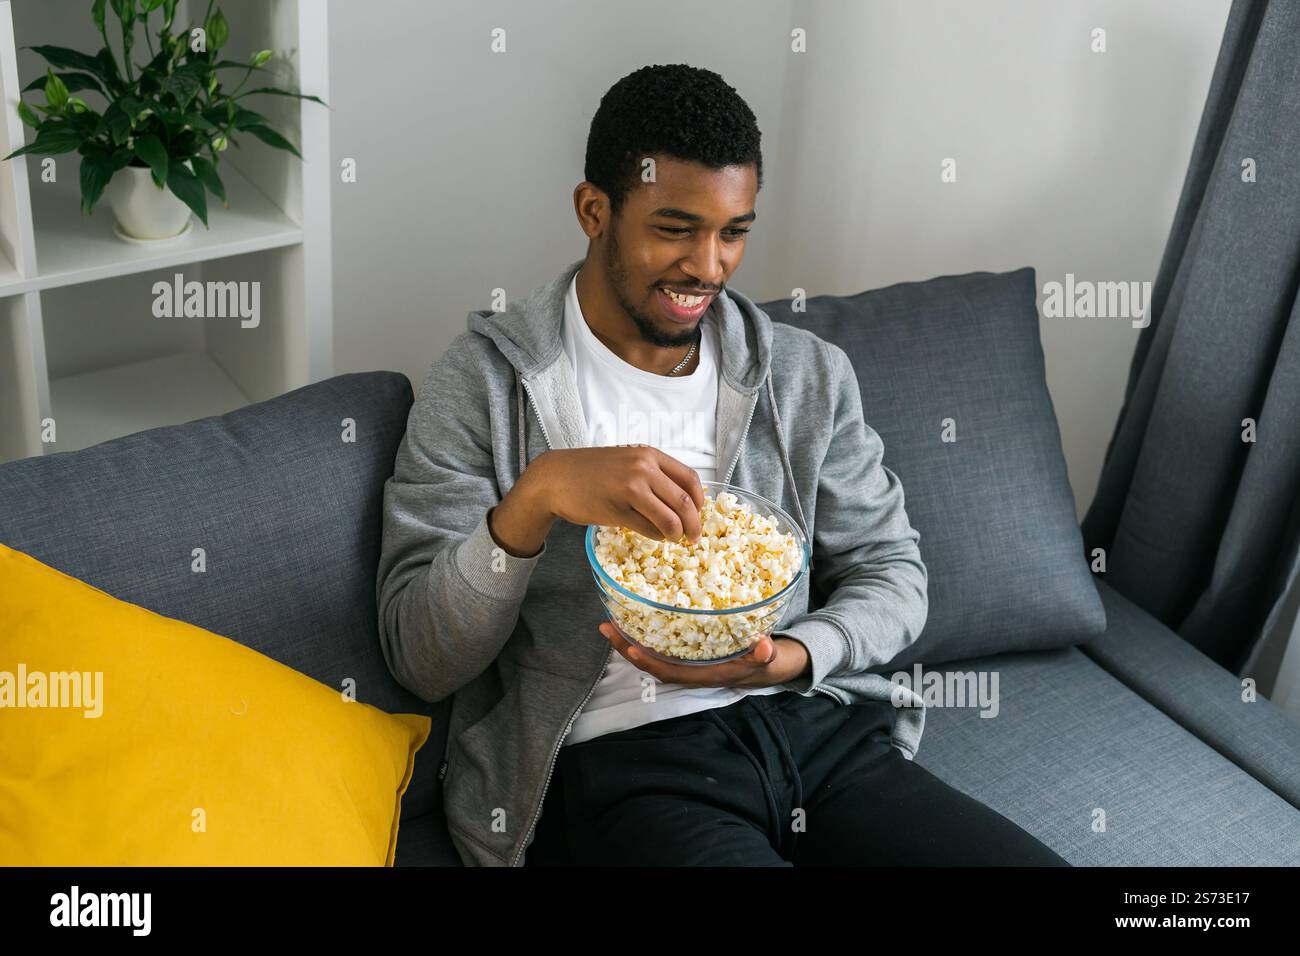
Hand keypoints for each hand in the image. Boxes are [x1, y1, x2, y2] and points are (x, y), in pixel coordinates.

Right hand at [526, 446, 705, 543]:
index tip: (699, 514)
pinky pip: (648, 529)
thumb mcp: (627, 461)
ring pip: (669, 519)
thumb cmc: (591, 471)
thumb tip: (684, 500)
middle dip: (694, 524)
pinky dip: (656, 536)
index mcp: (649, 455)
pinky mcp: (617, 510)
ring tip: (674, 539)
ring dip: (677, 534)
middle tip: (694, 537)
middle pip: (684, 502)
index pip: (689, 479)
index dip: (700, 501)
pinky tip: (654, 536)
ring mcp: (630, 489)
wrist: (555, 478)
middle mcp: (643, 469)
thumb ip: (654, 474)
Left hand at [599, 622, 809, 688]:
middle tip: (605, 627)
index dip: (648, 662)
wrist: (777, 666)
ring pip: (656, 654)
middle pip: (653, 663)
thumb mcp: (772, 658)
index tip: (628, 648)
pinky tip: (638, 616)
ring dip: (633, 639)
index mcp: (707, 674)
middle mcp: (694, 670)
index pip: (670, 671)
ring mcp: (692, 661)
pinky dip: (649, 633)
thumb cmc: (771, 662)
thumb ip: (768, 654)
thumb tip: (765, 647)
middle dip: (628, 647)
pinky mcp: (693, 651)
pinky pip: (665, 645)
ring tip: (612, 621)